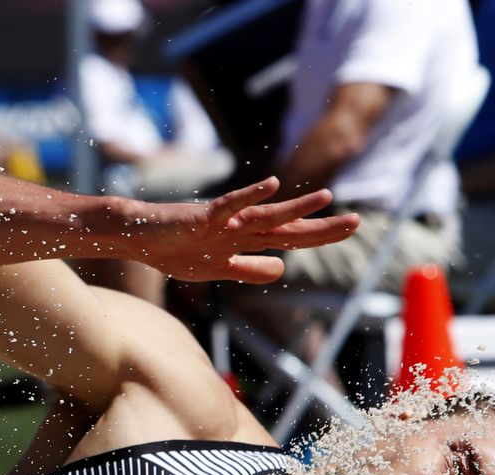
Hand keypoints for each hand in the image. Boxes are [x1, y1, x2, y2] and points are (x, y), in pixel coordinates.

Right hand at [129, 177, 360, 283]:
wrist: (139, 236)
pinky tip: (272, 186)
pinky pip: (230, 204)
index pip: (290, 237)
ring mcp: (224, 220)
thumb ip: (247, 269)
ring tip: (326, 199)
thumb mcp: (217, 269)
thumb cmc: (174, 249)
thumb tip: (280, 269)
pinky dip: (250, 195)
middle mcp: (240, 226)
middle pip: (287, 228)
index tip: (349, 228)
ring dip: (296, 208)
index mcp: (245, 239)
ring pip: (266, 216)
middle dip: (320, 227)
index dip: (319, 234)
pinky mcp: (203, 215)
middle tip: (356, 222)